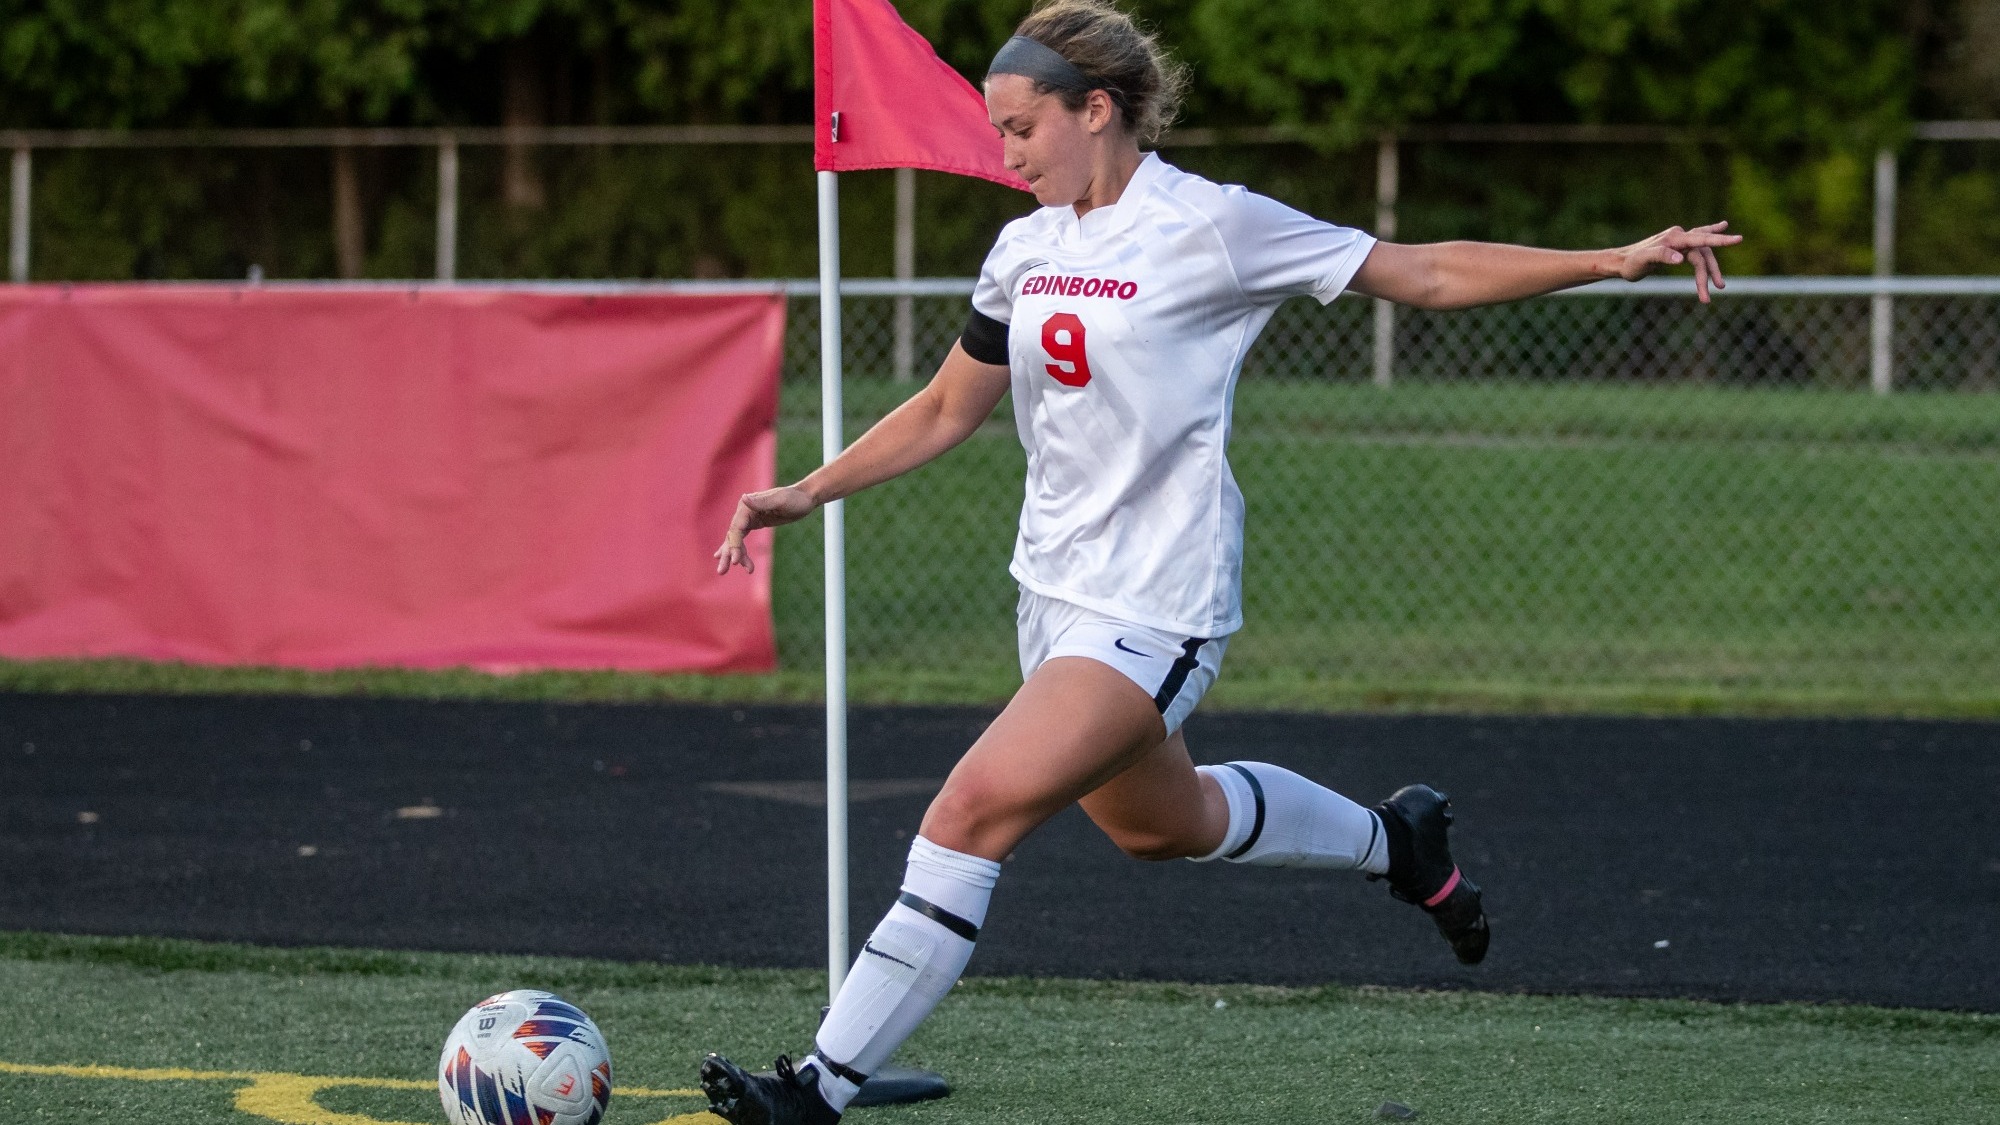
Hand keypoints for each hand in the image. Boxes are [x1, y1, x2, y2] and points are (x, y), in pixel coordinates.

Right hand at [714, 485, 818, 573]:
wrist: (804, 498)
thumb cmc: (795, 499)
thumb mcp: (780, 500)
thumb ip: (762, 501)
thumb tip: (744, 498)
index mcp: (747, 506)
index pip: (736, 528)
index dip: (734, 545)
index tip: (735, 561)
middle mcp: (744, 511)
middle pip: (732, 535)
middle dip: (728, 554)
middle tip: (722, 571)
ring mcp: (748, 518)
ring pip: (735, 539)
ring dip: (733, 555)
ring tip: (728, 571)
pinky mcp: (754, 523)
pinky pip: (742, 538)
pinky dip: (738, 550)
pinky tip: (734, 561)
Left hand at [1615, 221, 1742, 302]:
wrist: (1620, 262)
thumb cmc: (1631, 264)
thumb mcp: (1643, 261)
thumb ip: (1661, 256)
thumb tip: (1681, 258)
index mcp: (1674, 238)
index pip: (1700, 240)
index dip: (1719, 240)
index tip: (1738, 239)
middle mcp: (1678, 236)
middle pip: (1703, 252)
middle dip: (1711, 271)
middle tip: (1720, 288)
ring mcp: (1678, 240)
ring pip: (1702, 253)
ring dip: (1709, 271)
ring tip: (1714, 289)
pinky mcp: (1677, 246)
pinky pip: (1698, 243)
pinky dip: (1710, 236)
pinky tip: (1723, 225)